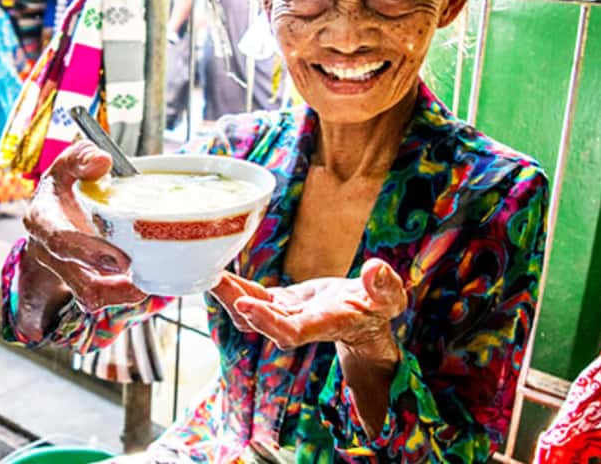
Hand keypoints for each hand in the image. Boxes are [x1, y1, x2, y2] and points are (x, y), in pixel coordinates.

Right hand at [22, 142, 145, 315]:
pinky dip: (121, 296)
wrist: (50, 218)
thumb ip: (79, 158)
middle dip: (106, 282)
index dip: (88, 252)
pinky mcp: (79, 282)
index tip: (121, 260)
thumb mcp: (65, 167)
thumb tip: (102, 161)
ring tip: (144, 287)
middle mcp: (48, 250)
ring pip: (87, 294)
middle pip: (73, 274)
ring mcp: (63, 269)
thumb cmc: (63, 190)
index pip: (59, 239)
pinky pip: (98, 297)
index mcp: (42, 219)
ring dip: (117, 295)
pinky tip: (141, 286)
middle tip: (137, 281)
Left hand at [209, 260, 407, 359]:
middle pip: (261, 323)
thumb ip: (384, 286)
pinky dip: (236, 286)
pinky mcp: (280, 304)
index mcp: (325, 324)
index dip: (268, 321)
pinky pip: (253, 298)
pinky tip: (218, 272)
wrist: (365, 320)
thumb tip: (375, 268)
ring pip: (251, 312)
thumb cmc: (379, 308)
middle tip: (216, 281)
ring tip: (210, 273)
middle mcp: (299, 325)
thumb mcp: (390, 297)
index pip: (291, 331)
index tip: (246, 305)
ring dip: (229, 295)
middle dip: (237, 304)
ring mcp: (286, 315)